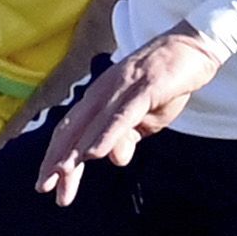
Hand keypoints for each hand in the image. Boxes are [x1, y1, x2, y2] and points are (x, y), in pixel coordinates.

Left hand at [36, 26, 224, 204]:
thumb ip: (126, 138)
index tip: (46, 186)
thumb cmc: (165, 84)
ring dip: (74, 151)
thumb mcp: (145, 120)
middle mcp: (102, 92)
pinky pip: (121, 115)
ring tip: (61, 174)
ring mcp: (122, 88)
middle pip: (71, 129)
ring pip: (91, 124)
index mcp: (99, 100)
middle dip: (55, 159)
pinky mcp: (144, 87)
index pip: (70, 133)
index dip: (56, 158)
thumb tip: (114, 160)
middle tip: (44, 187)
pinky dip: (105, 134)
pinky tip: (94, 153)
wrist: (193, 48)